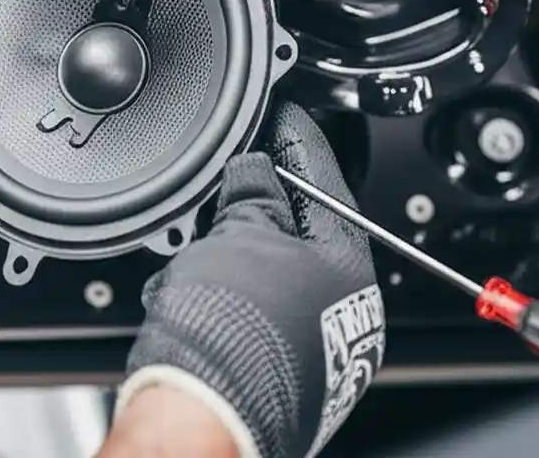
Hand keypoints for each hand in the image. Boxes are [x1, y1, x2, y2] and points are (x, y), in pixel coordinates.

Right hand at [119, 103, 383, 457]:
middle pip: (294, 232)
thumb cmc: (232, 335)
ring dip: (224, 259)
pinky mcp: (271, 367)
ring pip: (263, 273)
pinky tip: (190, 299)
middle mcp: (339, 312)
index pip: (325, 182)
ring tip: (193, 262)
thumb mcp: (240, 233)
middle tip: (218, 194)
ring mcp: (307, 345)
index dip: (296, 143)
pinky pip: (244, 309)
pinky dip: (216, 296)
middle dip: (249, 210)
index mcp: (348, 267)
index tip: (280, 118)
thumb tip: (255, 170)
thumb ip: (253, 190)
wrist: (201, 420)